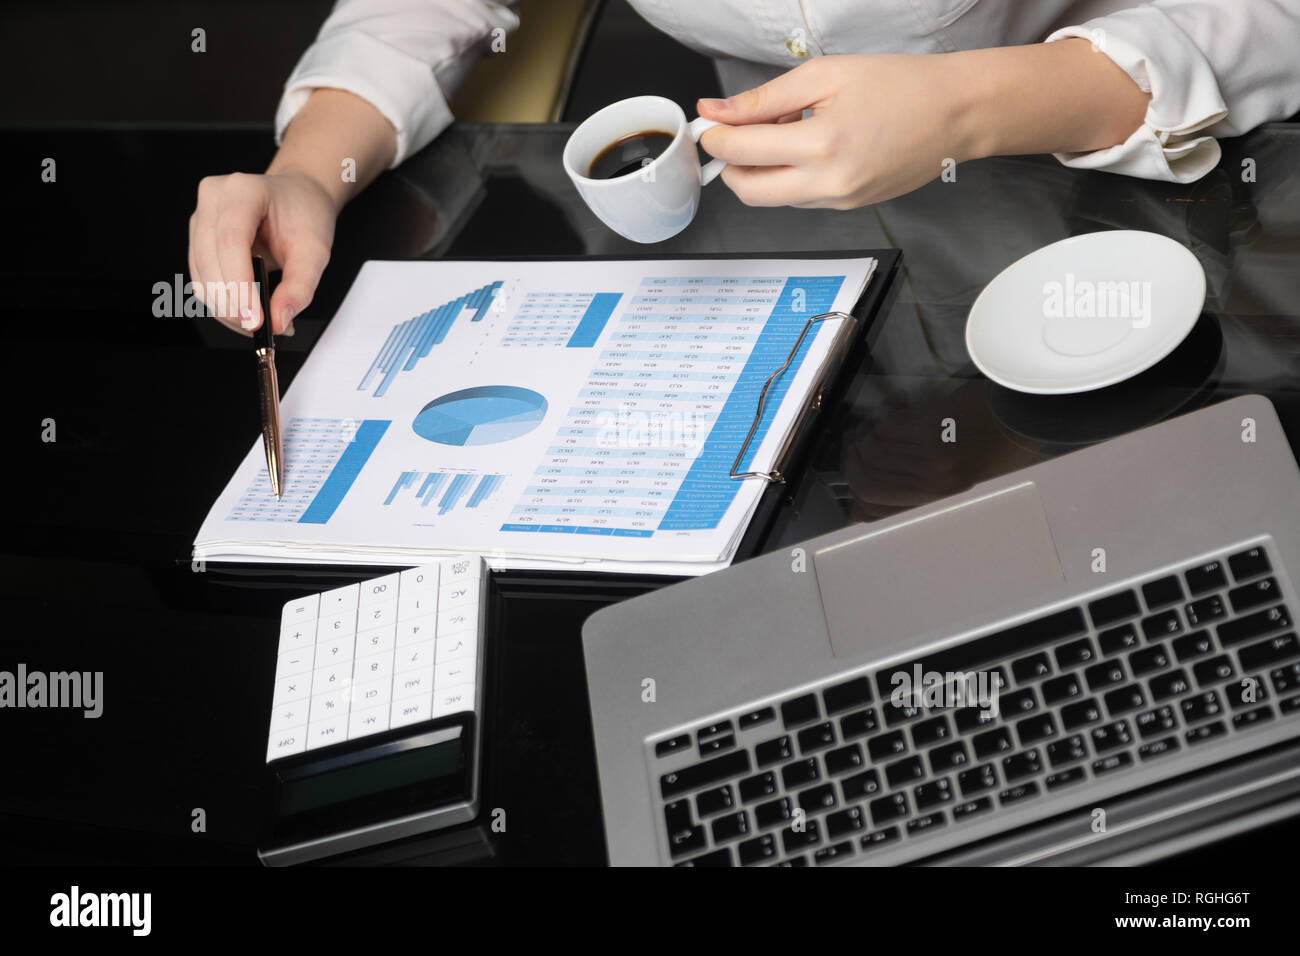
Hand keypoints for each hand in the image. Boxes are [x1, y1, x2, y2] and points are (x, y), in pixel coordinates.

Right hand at [187, 169, 336, 334]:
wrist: (297, 197)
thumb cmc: (305, 214)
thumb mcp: (315, 250)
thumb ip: (300, 287)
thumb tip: (279, 320)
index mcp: (243, 190)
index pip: (231, 241)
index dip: (240, 284)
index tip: (255, 319)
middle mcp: (213, 199)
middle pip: (210, 262)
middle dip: (234, 305)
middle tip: (265, 329)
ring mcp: (200, 218)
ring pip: (201, 277)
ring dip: (228, 310)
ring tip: (262, 322)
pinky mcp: (197, 239)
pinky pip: (202, 280)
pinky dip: (223, 304)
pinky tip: (248, 312)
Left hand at [696, 41, 1147, 209]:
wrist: (955, 113)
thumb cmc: (901, 85)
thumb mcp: (825, 76)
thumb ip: (765, 98)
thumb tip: (718, 111)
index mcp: (821, 144)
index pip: (741, 151)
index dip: (715, 136)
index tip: (708, 122)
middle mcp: (828, 183)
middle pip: (747, 190)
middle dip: (727, 166)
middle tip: (730, 135)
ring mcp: (839, 201)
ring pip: (772, 198)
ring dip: (758, 171)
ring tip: (779, 131)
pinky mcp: (848, 207)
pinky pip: (799, 199)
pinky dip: (787, 176)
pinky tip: (804, 146)